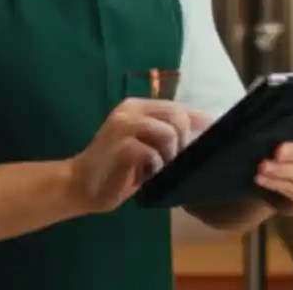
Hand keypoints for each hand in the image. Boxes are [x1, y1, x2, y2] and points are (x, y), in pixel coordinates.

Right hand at [69, 98, 209, 213]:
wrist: (79, 185)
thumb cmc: (117, 169)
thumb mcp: (146, 147)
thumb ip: (167, 136)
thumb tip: (204, 134)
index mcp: (138, 106)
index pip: (178, 107)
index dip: (200, 121)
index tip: (213, 136)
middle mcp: (131, 110)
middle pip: (178, 116)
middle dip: (185, 142)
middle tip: (175, 162)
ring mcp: (124, 126)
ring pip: (169, 133)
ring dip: (170, 156)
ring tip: (159, 169)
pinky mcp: (121, 146)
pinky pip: (153, 153)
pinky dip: (155, 167)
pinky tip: (147, 176)